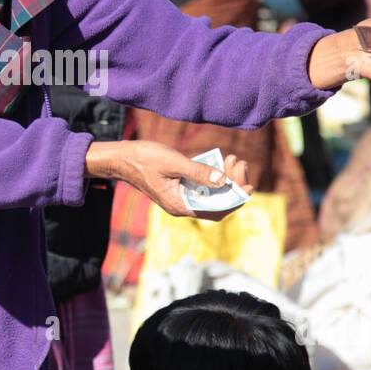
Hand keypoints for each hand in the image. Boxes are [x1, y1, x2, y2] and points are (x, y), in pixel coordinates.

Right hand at [86, 141, 252, 218]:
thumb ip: (198, 172)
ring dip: (226, 179)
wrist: (122, 158)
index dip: (235, 200)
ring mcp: (181, 197)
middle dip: (233, 185)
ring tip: (233, 158)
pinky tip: (220, 160)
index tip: (248, 185)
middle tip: (239, 162)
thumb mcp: (173, 162)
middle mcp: (183, 206)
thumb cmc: (143, 159)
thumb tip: (223, 180)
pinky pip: (203, 187)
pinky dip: (215, 176)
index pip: (216, 211)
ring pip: (212, 194)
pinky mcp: (180, 188)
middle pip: (217, 204)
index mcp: (180, 205)